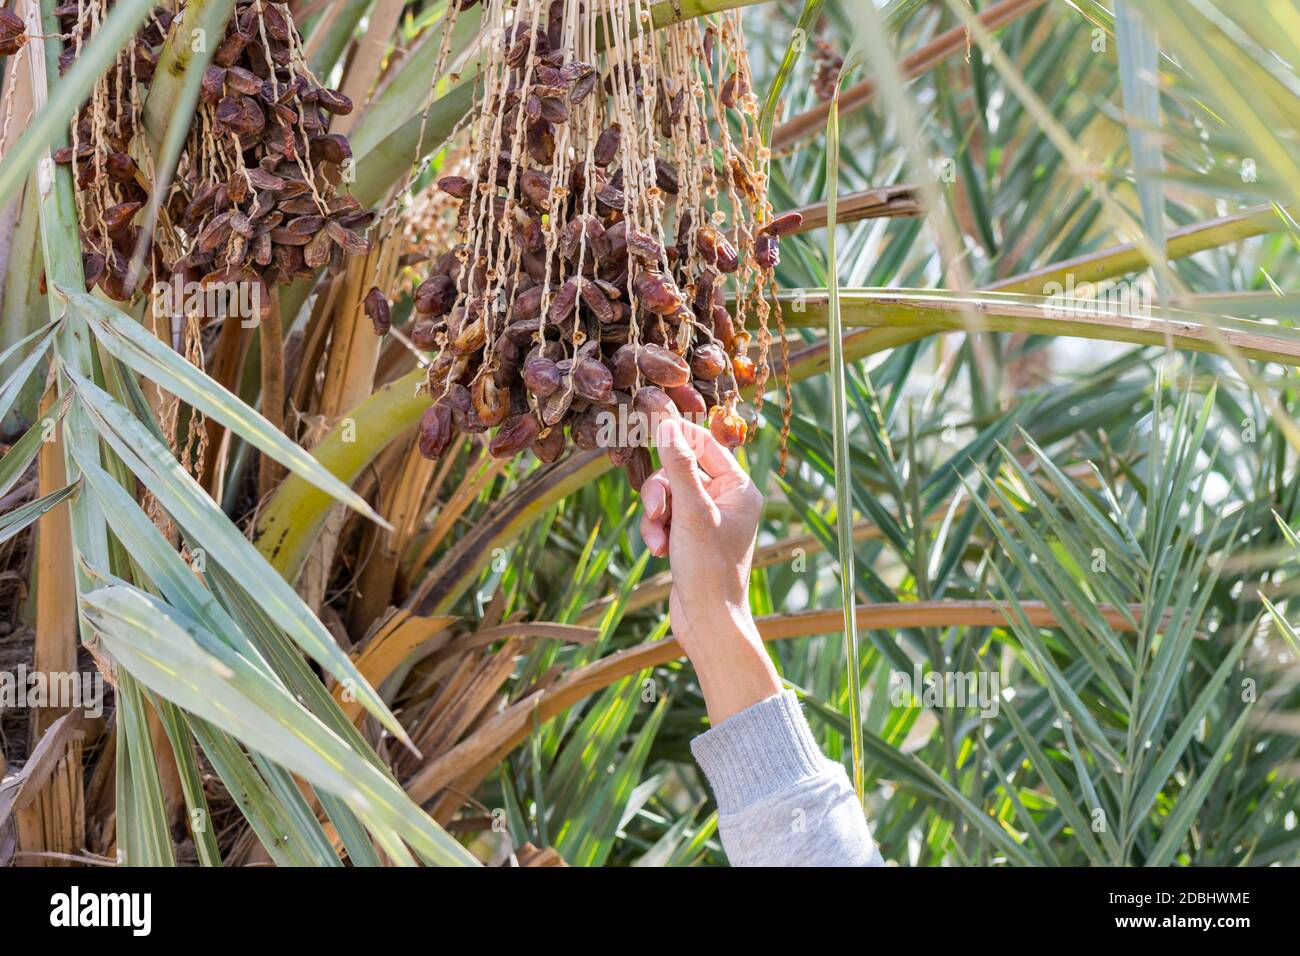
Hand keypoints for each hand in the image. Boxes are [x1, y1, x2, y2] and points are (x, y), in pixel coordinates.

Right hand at [639, 417, 779, 722]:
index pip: (704, 444)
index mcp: (739, 488)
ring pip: (668, 496)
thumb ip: (679, 466)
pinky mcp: (692, 538)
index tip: (648, 421)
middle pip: (680, 471)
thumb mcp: (691, 512)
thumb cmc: (709, 569)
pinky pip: (666, 519)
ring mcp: (708, 520)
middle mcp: (727, 500)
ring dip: (656, 517)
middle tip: (654, 511)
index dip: (676, 436)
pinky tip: (660, 552)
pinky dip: (658, 532)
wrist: (709, 622)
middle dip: (661, 493)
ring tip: (658, 540)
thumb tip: (667, 425)